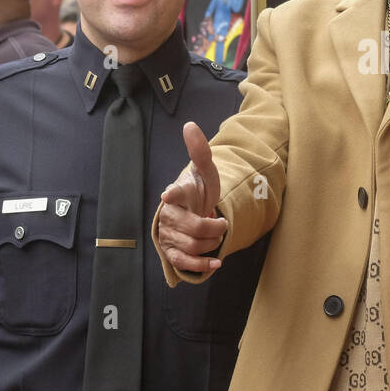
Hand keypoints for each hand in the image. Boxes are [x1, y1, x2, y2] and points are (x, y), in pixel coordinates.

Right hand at [156, 122, 226, 274]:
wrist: (193, 212)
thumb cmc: (198, 191)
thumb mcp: (205, 172)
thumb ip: (200, 151)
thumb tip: (190, 125)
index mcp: (177, 193)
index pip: (174, 192)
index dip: (173, 193)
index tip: (170, 193)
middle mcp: (169, 215)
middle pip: (195, 228)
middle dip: (215, 229)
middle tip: (221, 223)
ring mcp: (168, 235)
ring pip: (193, 246)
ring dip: (212, 244)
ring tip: (215, 237)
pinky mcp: (171, 252)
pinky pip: (184, 262)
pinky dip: (202, 265)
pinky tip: (216, 263)